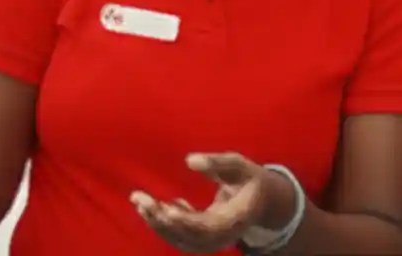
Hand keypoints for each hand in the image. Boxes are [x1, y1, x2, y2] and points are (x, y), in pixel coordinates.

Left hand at [131, 153, 289, 253]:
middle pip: (189, 236)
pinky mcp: (203, 237)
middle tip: (140, 199)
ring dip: (157, 223)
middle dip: (161, 220)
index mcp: (235, 219)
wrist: (261, 199)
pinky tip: (158, 204)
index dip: (185, 221)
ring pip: (181, 240)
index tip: (165, 208)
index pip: (207, 227)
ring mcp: (213, 240)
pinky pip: (180, 236)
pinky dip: (164, 224)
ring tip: (139, 201)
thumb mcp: (238, 164)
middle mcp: (223, 235)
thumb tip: (189, 161)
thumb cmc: (248, 178)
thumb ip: (217, 162)